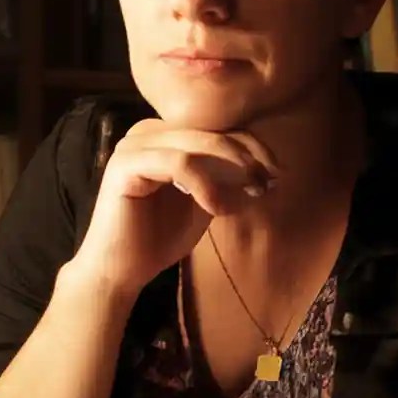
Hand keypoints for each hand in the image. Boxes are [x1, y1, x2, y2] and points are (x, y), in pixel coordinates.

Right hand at [68, 118, 279, 294]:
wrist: (119, 270)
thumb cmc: (158, 239)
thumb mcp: (206, 202)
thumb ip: (229, 181)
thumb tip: (272, 171)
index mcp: (164, 136)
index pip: (216, 126)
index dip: (253, 146)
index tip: (277, 175)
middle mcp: (146, 131)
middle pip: (210, 129)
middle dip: (248, 155)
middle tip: (268, 182)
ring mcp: (133, 145)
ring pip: (197, 142)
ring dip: (232, 167)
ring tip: (251, 193)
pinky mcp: (125, 165)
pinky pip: (178, 163)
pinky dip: (205, 184)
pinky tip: (216, 208)